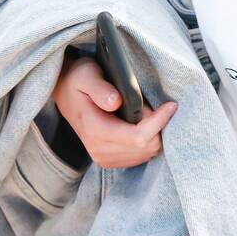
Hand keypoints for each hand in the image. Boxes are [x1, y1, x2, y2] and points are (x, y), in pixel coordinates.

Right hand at [52, 54, 176, 168]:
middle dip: (157, 126)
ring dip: (154, 133)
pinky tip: (141, 123)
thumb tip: (116, 102)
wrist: (65, 94)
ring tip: (144, 112)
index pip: (138, 137)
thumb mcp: (86, 75)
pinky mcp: (111, 161)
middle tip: (152, 105)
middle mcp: (99, 150)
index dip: (159, 122)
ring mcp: (104, 158)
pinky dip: (149, 140)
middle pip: (147, 147)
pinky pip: (142, 156)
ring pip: (148, 153)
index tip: (171, 105)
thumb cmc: (78, 80)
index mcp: (94, 130)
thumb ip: (100, 88)